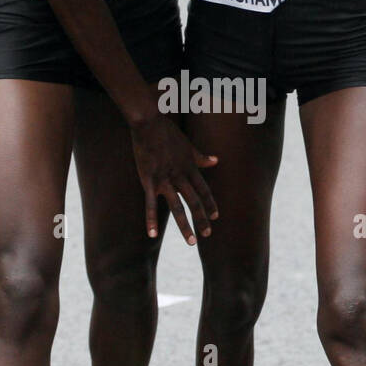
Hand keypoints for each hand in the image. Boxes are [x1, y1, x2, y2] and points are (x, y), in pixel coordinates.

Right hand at [130, 113, 218, 244]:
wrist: (149, 123)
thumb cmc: (167, 132)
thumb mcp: (188, 144)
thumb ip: (201, 156)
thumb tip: (216, 161)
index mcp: (190, 167)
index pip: (204, 190)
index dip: (210, 204)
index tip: (216, 216)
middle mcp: (180, 176)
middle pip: (194, 202)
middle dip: (202, 219)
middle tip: (207, 235)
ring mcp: (165, 179)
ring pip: (178, 207)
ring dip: (185, 226)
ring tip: (192, 242)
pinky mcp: (149, 180)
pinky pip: (151, 204)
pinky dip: (151, 220)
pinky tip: (152, 234)